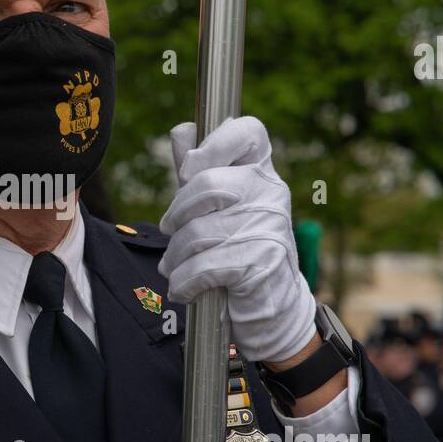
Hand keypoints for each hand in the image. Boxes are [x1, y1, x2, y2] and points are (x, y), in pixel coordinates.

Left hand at [157, 115, 315, 363]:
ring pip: (198, 230)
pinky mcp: (262, 262)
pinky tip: (183, 288)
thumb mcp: (219, 208)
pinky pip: (204, 265)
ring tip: (175, 268)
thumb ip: (199, 171)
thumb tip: (182, 130)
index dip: (214, 143)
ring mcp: (270, 226)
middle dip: (177, 213)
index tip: (191, 169)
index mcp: (262, 171)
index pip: (248, 131)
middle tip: (171, 232)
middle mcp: (271, 192)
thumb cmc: (238, 251)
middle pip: (206, 182)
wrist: (271, 310)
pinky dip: (183, 282)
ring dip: (176, 256)